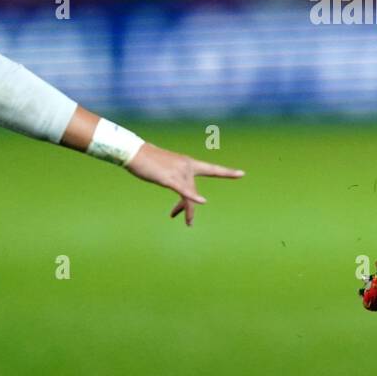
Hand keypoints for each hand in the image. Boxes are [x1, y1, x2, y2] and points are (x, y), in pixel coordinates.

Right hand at [124, 144, 244, 225]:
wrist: (134, 152)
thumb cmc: (149, 161)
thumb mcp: (166, 172)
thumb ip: (176, 182)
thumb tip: (179, 194)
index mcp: (188, 163)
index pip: (212, 169)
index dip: (227, 173)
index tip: (242, 174)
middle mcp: (187, 167)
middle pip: (194, 192)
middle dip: (189, 209)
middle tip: (189, 223)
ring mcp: (178, 172)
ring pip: (188, 196)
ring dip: (186, 211)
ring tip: (187, 223)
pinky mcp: (169, 179)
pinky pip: (183, 190)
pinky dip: (192, 197)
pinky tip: (202, 202)